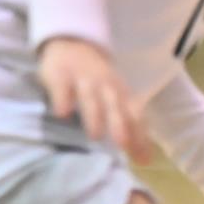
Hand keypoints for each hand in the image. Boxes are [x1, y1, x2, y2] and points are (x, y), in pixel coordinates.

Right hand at [38, 37, 150, 163]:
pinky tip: (62, 115)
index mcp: (121, 93)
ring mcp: (83, 79)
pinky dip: (63, 100)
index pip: (134, 115)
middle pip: (115, 107)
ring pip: (91, 98)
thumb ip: (127, 122)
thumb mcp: (115, 96)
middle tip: (122, 146)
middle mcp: (105, 86)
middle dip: (120, 126)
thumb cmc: (97, 80)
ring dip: (95, 116)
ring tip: (96, 136)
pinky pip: (62, 88)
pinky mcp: (60, 75)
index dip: (140, 136)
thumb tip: (143, 158)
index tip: (143, 161)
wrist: (72, 42)